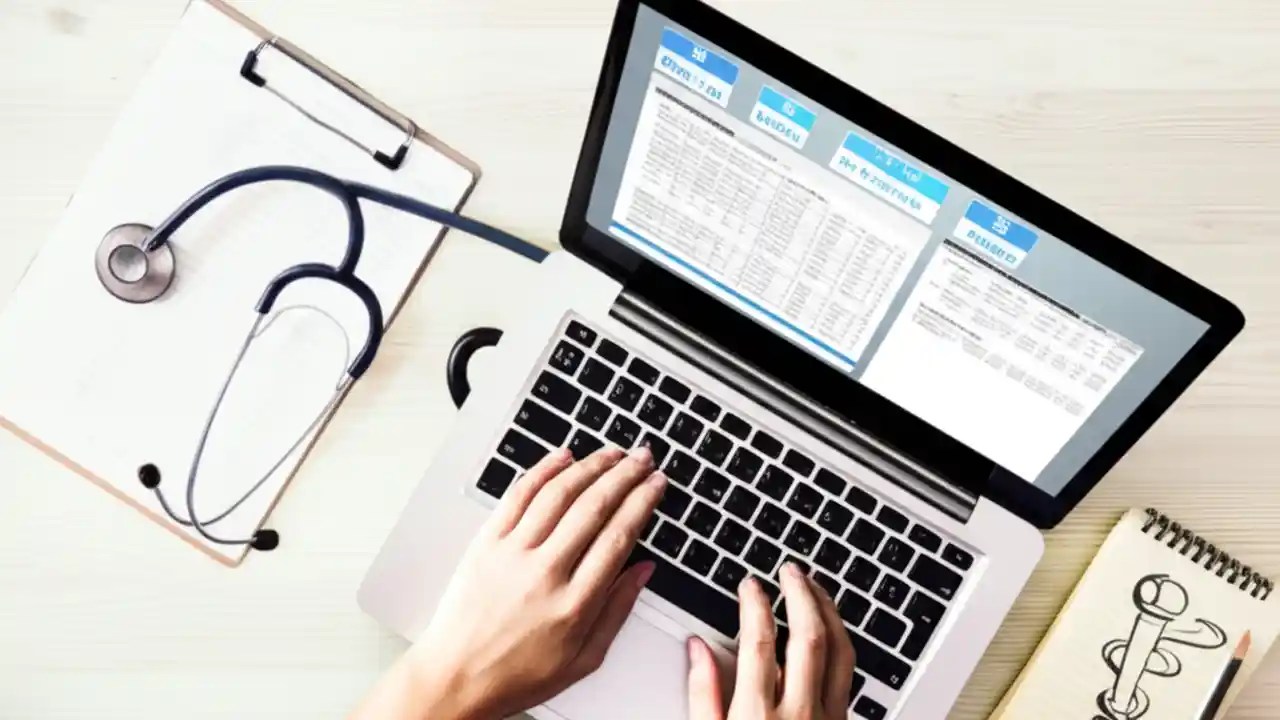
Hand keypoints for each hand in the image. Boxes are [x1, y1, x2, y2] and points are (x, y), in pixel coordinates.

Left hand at [352, 445, 665, 719]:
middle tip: (643, 459)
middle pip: (594, 507)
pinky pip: (518, 495)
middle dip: (626, 475)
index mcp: (574, 605)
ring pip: (558, 493)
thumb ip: (618, 611)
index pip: (619, 537)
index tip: (657, 485)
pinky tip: (563, 457)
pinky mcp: (485, 543)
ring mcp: (511, 554)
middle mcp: (543, 574)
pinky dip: (543, 469)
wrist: (455, 678)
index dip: (643, 502)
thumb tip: (643, 570)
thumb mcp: (583, 659)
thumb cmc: (516, 674)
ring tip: (612, 453)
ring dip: (591, 465)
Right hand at [687, 563, 855, 719]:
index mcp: (756, 715)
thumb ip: (703, 694)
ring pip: (839, 650)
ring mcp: (828, 718)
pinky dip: (841, 639)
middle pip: (808, 637)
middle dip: (800, 595)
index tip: (750, 586)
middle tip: (790, 570)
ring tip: (815, 587)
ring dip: (828, 611)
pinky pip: (849, 672)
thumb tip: (698, 648)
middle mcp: (799, 712)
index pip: (759, 643)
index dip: (755, 605)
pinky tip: (831, 626)